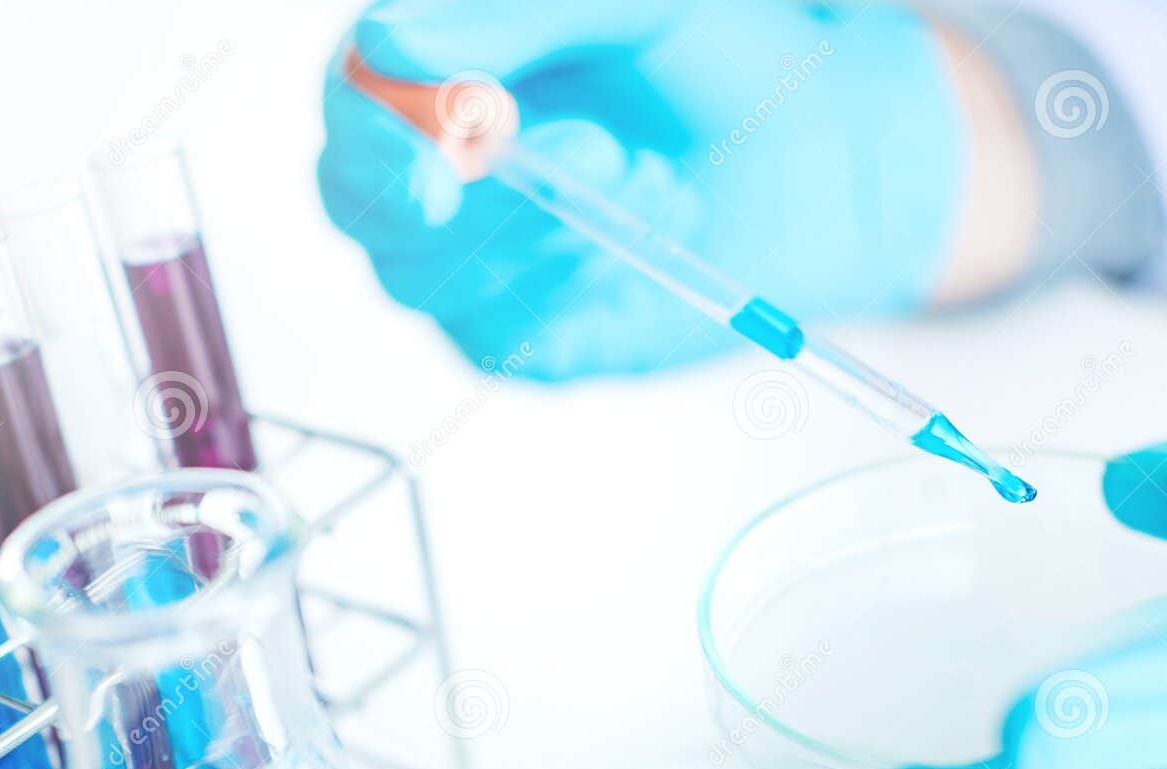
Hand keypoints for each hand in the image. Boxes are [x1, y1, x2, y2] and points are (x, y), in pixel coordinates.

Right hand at [318, 0, 972, 379]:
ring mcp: (466, 256)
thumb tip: (388, 41)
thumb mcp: (637, 7)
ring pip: (427, 279)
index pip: (353, 104)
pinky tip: (631, 247)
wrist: (814, 163)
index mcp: (435, 68)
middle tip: (603, 154)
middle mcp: (428, 165)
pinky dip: (570, 291)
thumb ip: (515, 13)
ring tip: (651, 180)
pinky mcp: (516, 332)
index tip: (448, 163)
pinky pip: (497, 338)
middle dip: (479, 195)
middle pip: (363, 204)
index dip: (380, 138)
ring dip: (547, 232)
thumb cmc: (718, 62)